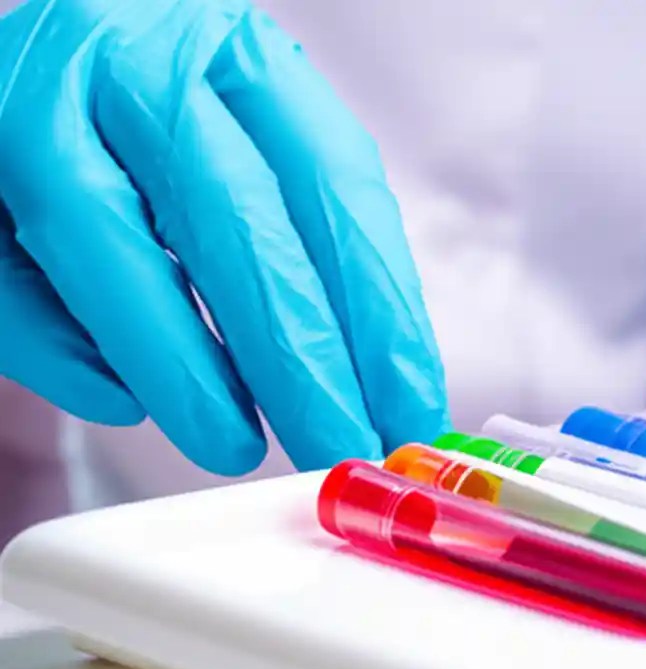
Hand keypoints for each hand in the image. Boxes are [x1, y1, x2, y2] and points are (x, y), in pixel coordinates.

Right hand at [0, 0, 447, 473]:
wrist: (22, 77)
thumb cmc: (159, 125)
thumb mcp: (248, 143)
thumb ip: (307, 234)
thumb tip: (382, 381)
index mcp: (233, 49)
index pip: (330, 181)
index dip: (378, 306)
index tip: (408, 402)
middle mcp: (132, 58)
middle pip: (233, 217)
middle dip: (298, 355)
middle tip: (339, 441)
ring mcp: (30, 105)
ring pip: (106, 242)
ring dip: (181, 366)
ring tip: (236, 445)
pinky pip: (9, 280)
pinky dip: (70, 354)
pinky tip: (127, 403)